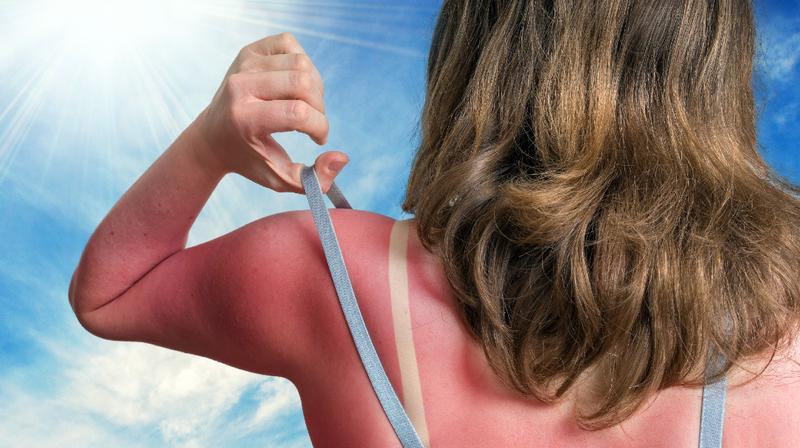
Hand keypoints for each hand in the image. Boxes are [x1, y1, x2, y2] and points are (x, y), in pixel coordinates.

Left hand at [192, 32, 347, 192]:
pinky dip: (302, 64)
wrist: (212, 137)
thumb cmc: (249, 159)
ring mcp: (244, 64)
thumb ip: (314, 179)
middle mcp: (240, 86)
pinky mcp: (249, 50)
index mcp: (244, 118)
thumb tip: (343, 157)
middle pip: (304, 83)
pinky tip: (294, 84)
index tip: (318, 139)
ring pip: (302, 63)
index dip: (320, 127)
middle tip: (312, 121)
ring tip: (305, 104)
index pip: (298, 113)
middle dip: (320, 107)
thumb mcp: (279, 179)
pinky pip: (290, 45)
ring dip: (315, 87)